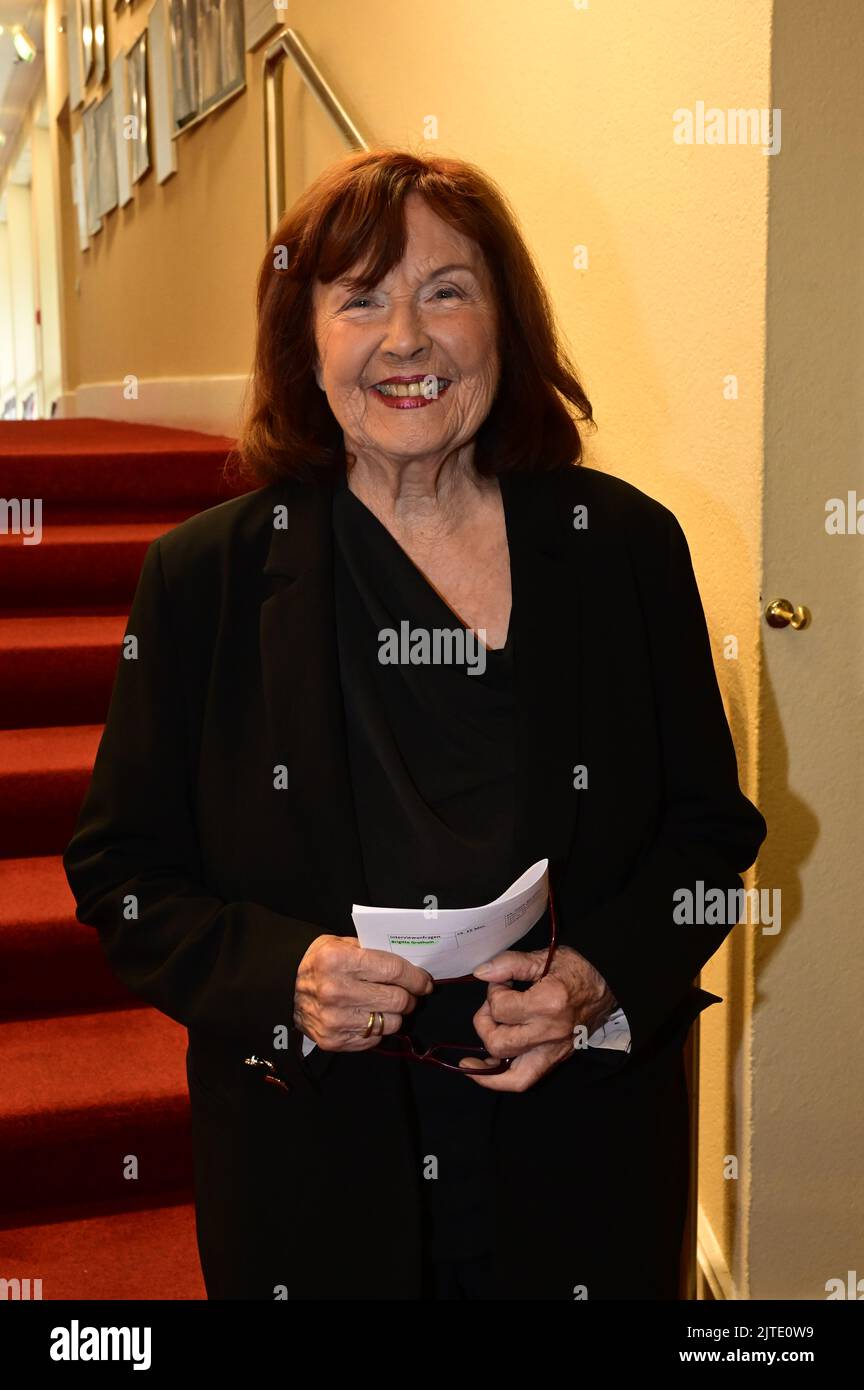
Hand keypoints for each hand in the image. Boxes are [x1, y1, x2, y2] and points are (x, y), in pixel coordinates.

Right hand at [294, 936, 432, 1051]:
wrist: (282, 988)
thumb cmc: (319, 962)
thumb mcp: (340, 943)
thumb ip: (373, 951)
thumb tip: (412, 965)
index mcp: (338, 961)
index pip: (394, 971)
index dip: (416, 977)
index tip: (425, 981)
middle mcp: (336, 991)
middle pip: (397, 1000)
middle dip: (410, 997)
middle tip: (408, 993)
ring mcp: (334, 1019)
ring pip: (390, 1022)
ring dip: (395, 1014)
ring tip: (385, 1005)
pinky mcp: (333, 1040)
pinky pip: (374, 1038)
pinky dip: (377, 1028)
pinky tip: (367, 1016)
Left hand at [459, 944, 616, 1091]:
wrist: (609, 987)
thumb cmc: (578, 971)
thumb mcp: (546, 957)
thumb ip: (510, 963)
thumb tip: (481, 973)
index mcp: (548, 1003)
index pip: (500, 1008)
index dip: (493, 991)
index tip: (502, 981)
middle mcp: (550, 1032)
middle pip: (498, 1042)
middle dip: (484, 1022)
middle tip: (494, 1005)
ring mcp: (554, 1050)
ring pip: (508, 1074)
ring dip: (487, 1059)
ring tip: (479, 1047)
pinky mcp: (555, 1060)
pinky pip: (523, 1081)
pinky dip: (498, 1080)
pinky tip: (481, 1071)